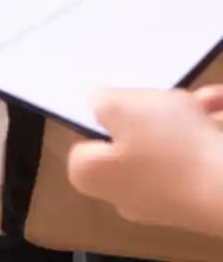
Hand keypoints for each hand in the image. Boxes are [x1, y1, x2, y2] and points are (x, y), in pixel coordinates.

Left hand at [68, 87, 222, 236]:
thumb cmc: (168, 147)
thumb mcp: (120, 106)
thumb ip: (99, 100)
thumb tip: (98, 104)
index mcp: (93, 177)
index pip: (85, 142)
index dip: (101, 116)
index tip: (120, 99)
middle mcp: (125, 193)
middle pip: (133, 139)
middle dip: (157, 110)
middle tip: (169, 97)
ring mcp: (166, 198)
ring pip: (173, 143)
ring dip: (190, 115)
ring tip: (204, 99)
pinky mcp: (201, 196)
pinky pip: (200, 154)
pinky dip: (211, 128)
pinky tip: (219, 106)